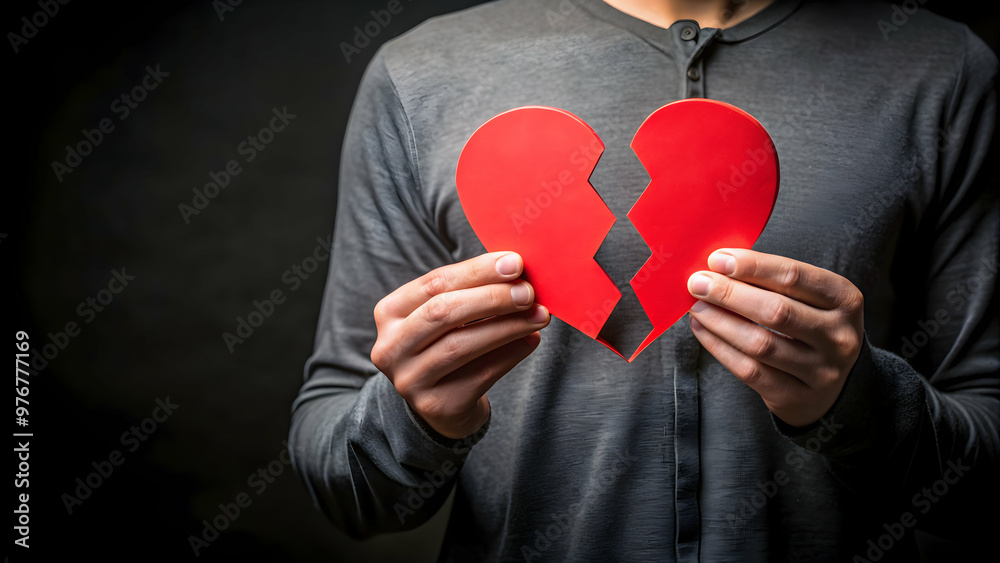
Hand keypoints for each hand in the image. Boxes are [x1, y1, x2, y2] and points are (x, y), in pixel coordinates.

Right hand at [371, 252, 549, 438]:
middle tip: (528, 292)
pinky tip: (530, 340)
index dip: (477, 271)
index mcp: (389, 312)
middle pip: (444, 312)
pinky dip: (511, 353)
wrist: (442, 403)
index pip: (434, 283)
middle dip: (492, 298)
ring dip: (507, 326)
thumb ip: (472, 292)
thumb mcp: (447, 315)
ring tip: (539, 315)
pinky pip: (480, 374)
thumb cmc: (447, 344)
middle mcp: (391, 347)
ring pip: (462, 345)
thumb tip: (516, 272)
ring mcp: (410, 379)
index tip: (515, 263)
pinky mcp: (436, 404)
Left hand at [687, 249, 863, 426]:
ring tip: (697, 306)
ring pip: (760, 343)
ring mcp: (820, 371)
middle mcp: (839, 336)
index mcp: (845, 300)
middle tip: (698, 282)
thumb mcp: (811, 301)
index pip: (794, 276)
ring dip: (720, 321)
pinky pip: (749, 370)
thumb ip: (774, 282)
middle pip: (776, 310)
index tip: (717, 260)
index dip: (752, 266)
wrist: (832, 388)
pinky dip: (719, 347)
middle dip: (730, 293)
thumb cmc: (811, 329)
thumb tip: (719, 265)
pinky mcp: (796, 397)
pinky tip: (702, 330)